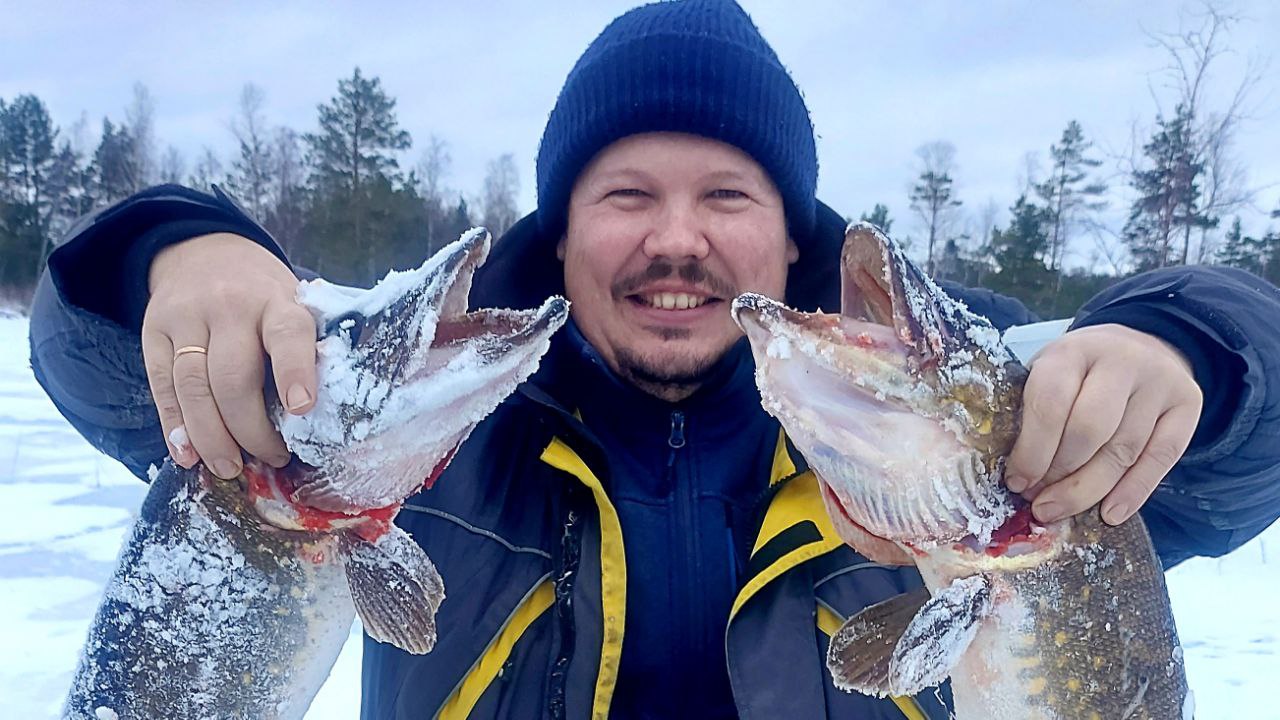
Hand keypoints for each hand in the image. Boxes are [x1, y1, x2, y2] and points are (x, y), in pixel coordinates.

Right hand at [142, 233, 316, 477]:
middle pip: (232, 377)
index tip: (302, 409)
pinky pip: (161, 387)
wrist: (204, 251)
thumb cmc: (265, 297)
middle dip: (250, 429)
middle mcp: (230, 306)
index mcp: (277, 301)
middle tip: (270, 459)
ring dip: (211, 437)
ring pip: (193, 387)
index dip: (294, 372)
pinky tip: (188, 454)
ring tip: (229, 467)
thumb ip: (302, 349)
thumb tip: (313, 421)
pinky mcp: (153, 331)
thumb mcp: (293, 305)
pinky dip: (174, 426)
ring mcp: (186, 318)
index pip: (287, 334)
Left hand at [1004, 324, 1202, 525]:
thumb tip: (1019, 477)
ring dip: (1089, 490)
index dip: (1032, 451)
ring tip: (1062, 510)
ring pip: (1123, 450)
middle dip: (1061, 476)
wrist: (1138, 346)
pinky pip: (1161, 457)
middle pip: (1089, 430)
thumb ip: (1034, 413)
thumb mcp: (1049, 374)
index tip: (1018, 482)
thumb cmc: (1080, 371)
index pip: (1050, 403)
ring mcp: (1158, 380)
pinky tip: (1110, 514)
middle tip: (1040, 503)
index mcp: (1072, 350)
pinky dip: (1134, 491)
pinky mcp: (1187, 403)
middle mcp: (1119, 360)